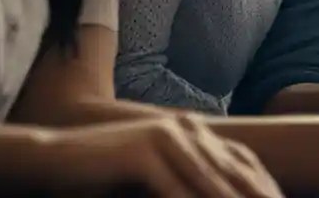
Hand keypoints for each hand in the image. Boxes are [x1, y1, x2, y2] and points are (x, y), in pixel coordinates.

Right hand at [46, 114, 281, 196]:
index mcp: (196, 130)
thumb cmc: (107, 174)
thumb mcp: (159, 176)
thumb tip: (227, 194)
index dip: (264, 185)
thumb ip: (190, 181)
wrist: (54, 158)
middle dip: (255, 196)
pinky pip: (172, 189)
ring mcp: (165, 136)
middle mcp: (187, 128)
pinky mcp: (141, 152)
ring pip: (208, 182)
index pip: (242, 160)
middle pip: (232, 170)